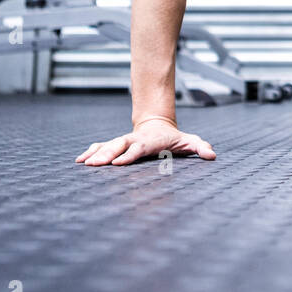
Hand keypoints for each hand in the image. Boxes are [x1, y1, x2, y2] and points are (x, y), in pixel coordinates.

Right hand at [75, 118, 216, 165]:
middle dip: (106, 155)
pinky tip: (79, 161)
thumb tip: (212, 154)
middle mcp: (134, 140)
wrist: (158, 125)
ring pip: (108, 146)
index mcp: (150, 142)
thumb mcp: (190, 141)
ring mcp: (124, 141)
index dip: (129, 156)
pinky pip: (101, 146)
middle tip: (94, 165)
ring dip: (96, 154)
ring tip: (83, 164)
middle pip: (119, 146)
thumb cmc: (175, 138)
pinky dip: (90, 152)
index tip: (117, 164)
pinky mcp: (117, 144)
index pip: (139, 149)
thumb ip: (200, 147)